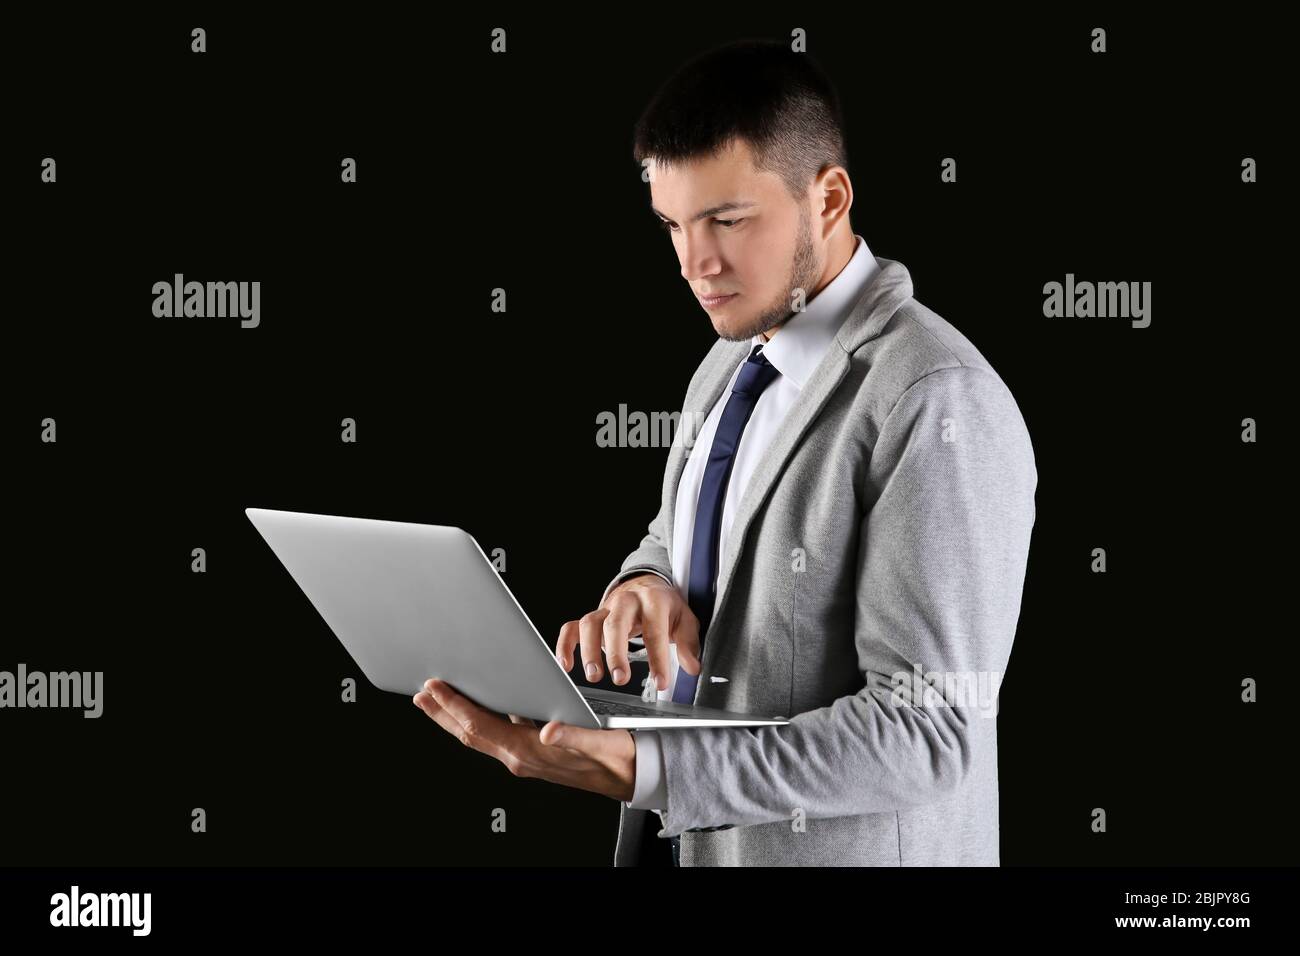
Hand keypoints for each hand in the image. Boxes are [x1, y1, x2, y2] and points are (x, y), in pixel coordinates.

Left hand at [412, 678, 636, 800]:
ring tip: (437, 701)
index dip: (454, 706)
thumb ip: (571, 736)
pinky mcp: (530, 753)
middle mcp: (520, 758)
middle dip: (443, 713)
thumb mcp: (598, 742)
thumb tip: (548, 731)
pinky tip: (476, 708)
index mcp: (530, 752)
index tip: (434, 688)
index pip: (480, 726)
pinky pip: (493, 736)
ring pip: (478, 736)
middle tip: (421, 694)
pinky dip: (476, 721)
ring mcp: (523, 757)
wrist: (630, 776)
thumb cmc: (615, 757)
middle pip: (469, 733)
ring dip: (455, 718)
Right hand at [554, 573, 700, 692]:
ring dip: (590, 650)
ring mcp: (606, 608)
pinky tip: (566, 665)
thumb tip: (692, 667)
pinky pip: (572, 627)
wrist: (647, 585)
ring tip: (595, 675)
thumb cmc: (665, 607)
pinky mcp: (592, 617)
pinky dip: (566, 644)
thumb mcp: (685, 620)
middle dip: (616, 652)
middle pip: (616, 622)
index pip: (654, 630)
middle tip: (620, 679)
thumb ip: (689, 643)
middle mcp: (626, 601)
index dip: (657, 657)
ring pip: (591, 623)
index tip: (660, 682)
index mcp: (653, 601)